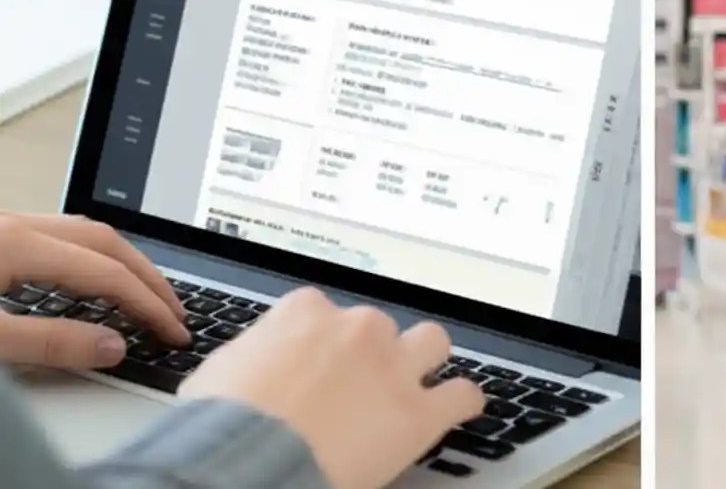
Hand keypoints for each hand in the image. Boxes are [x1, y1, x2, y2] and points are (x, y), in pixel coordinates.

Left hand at [0, 212, 187, 367]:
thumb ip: (47, 343)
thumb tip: (113, 347)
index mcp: (18, 245)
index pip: (107, 273)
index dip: (148, 304)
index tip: (173, 332)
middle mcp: (16, 226)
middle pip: (105, 241)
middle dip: (147, 277)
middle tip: (173, 311)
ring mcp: (3, 227)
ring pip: (82, 233)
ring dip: (122, 262)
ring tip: (143, 293)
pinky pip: (58, 237)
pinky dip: (90, 257)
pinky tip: (87, 278)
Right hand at [180, 287, 485, 488]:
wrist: (247, 458)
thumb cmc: (221, 423)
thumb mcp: (219, 372)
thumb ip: (254, 356)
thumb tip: (252, 368)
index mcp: (305, 313)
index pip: (322, 310)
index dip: (320, 340)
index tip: (316, 361)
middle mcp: (356, 329)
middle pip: (377, 326)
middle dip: (372, 350)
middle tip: (358, 382)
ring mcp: (393, 367)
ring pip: (432, 342)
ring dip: (424, 360)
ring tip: (415, 383)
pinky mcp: (418, 412)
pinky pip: (462, 395)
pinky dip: (462, 401)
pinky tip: (459, 408)